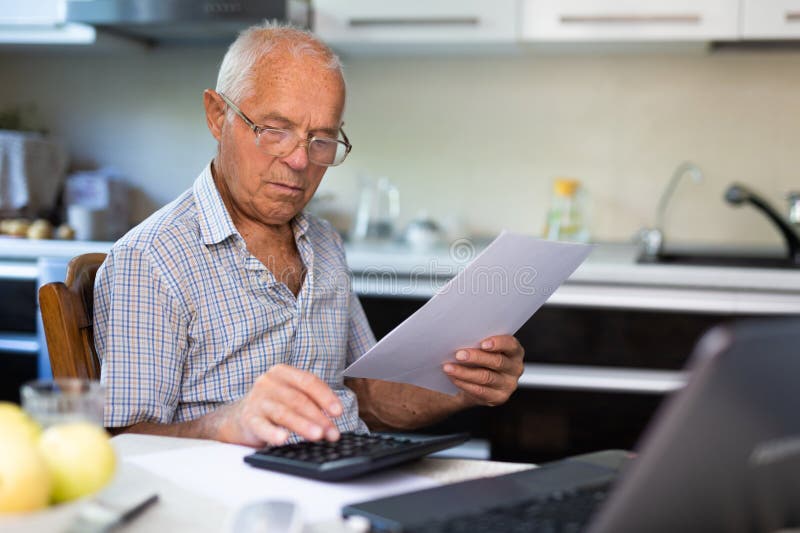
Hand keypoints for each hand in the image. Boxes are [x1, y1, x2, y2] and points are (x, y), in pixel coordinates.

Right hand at [219, 364, 342, 446]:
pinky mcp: (248, 419)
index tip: (338, 412)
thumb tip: (333, 420)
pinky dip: (273, 433)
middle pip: (298, 399)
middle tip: (332, 433)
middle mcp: (268, 382)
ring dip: (303, 425)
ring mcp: (257, 400)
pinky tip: (283, 439)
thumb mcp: (290, 395)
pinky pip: (262, 426)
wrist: (239, 417)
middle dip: (319, 417)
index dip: (325, 397)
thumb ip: (310, 401)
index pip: (308, 381)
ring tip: (317, 435)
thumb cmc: (273, 404)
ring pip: (284, 413)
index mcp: (282, 372)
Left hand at [442, 335, 523, 406]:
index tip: (482, 343)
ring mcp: (508, 385)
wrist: (476, 382)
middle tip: (458, 354)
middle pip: (497, 361)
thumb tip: (460, 338)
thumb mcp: (483, 349)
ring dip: (464, 372)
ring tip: (449, 367)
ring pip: (486, 377)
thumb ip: (479, 343)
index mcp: (515, 351)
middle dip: (476, 357)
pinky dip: (464, 383)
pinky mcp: (498, 398)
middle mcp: (515, 368)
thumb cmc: (480, 359)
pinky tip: (453, 378)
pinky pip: (480, 391)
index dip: (498, 343)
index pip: (511, 345)